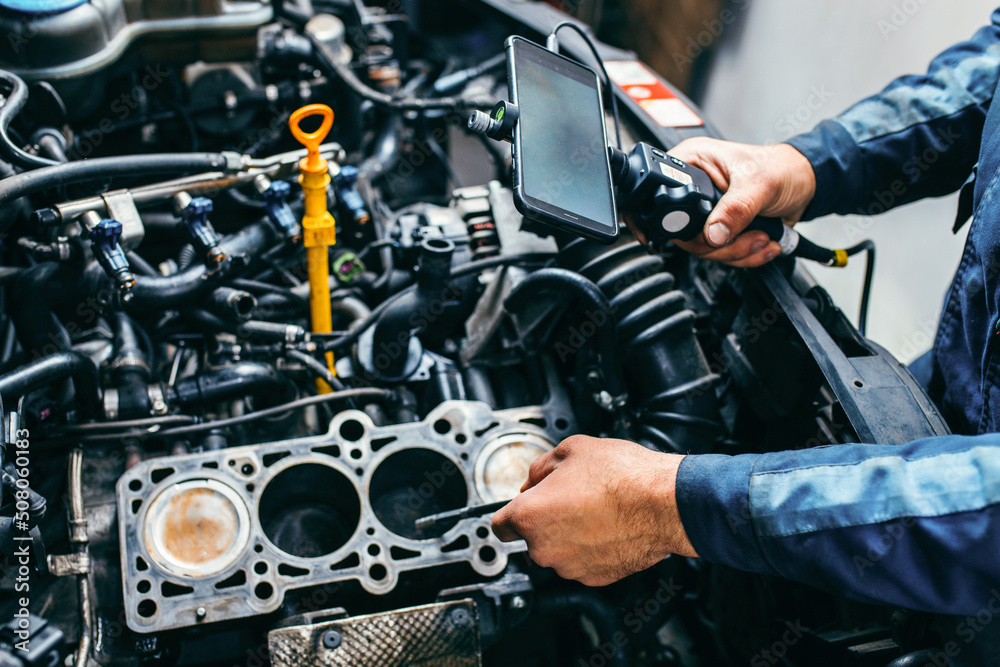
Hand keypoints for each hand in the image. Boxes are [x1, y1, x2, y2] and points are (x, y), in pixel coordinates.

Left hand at [491, 435, 696, 586]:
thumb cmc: (622, 476)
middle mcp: (544, 548)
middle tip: (571, 495)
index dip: (510, 513)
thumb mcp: (571, 449)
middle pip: (531, 536)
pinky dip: (589, 548)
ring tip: (595, 509)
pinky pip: (582, 562)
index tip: (520, 508)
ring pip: (558, 550)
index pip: (499, 525)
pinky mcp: (594, 578)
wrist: (665, 503)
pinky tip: (607, 526)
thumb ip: (540, 468)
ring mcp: (570, 567)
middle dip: (546, 517)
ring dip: (568, 534)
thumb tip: (532, 481)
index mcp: (529, 515)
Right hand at [628, 138, 815, 267]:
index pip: (663, 194)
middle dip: (717, 243)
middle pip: (683, 232)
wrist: (806, 184)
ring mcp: (707, 212)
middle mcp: (694, 188)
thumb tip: (713, 233)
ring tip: (762, 237)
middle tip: (745, 235)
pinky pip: (720, 254)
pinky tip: (763, 243)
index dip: (667, 218)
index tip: (685, 232)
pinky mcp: (720, 229)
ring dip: (735, 251)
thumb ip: (735, 209)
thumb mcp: (759, 183)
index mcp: (691, 163)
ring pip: (703, 248)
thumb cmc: (783, 167)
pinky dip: (743, 255)